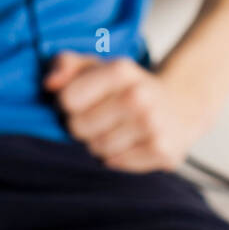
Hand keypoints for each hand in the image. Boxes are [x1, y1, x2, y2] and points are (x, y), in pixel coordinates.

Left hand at [43, 50, 220, 173]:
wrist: (180, 104)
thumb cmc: (125, 86)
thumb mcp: (97, 66)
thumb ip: (65, 65)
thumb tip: (48, 84)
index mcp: (121, 70)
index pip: (68, 99)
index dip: (67, 103)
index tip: (80, 101)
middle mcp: (139, 97)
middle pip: (79, 127)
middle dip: (82, 125)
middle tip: (98, 117)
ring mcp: (153, 126)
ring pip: (97, 149)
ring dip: (98, 143)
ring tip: (114, 129)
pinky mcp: (163, 152)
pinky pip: (118, 164)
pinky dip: (117, 157)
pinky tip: (129, 142)